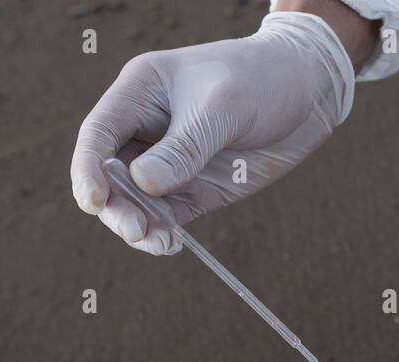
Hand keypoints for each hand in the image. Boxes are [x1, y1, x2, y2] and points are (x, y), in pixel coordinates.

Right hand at [70, 11, 354, 253]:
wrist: (310, 89)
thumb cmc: (262, 79)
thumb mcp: (224, 107)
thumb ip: (184, 147)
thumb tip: (143, 184)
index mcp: (140, 93)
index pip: (98, 135)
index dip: (87, 169)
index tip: (94, 201)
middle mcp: (146, 130)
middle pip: (109, 176)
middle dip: (116, 207)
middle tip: (135, 229)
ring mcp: (169, 163)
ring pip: (135, 203)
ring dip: (139, 227)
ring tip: (159, 242)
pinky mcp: (193, 189)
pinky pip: (166, 217)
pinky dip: (163, 234)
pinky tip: (172, 244)